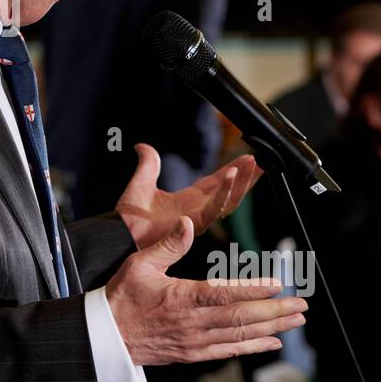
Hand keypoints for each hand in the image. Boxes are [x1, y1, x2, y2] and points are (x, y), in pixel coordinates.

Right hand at [105, 215, 307, 366]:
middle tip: (301, 305)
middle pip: (242, 318)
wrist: (106, 337)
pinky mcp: (193, 354)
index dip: (254, 290)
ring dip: (271, 328)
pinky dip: (253, 347)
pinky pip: (229, 351)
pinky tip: (272, 342)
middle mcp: (193, 323)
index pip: (225, 293)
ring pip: (240, 335)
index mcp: (182, 298)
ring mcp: (195, 341)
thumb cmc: (122, 297)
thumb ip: (167, 245)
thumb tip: (186, 223)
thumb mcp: (139, 264)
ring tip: (295, 320)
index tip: (277, 285)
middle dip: (275, 311)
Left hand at [115, 143, 262, 249]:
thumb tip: (142, 146)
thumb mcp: (140, 184)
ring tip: (252, 163)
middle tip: (261, 160)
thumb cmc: (129, 218)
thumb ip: (147, 165)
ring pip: (227, 200)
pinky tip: (231, 175)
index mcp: (189, 201)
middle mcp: (197, 211)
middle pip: (229, 192)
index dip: (233, 171)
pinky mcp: (192, 224)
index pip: (217, 184)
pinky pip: (213, 207)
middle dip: (247, 178)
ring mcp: (196, 219)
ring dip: (241, 182)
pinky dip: (223, 191)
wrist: (119, 235)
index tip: (247, 157)